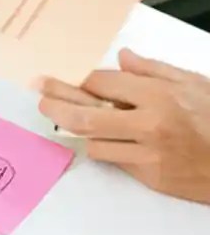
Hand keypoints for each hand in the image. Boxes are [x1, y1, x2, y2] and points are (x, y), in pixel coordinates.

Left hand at [39, 48, 209, 202]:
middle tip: (40, 96)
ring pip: (94, 142)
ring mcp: (147, 155)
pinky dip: (106, 146)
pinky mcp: (149, 177)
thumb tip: (123, 58)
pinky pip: (114, 159)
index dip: (80, 80)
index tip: (61, 77)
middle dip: (56, 104)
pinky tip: (101, 136)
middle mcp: (149, 126)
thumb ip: (155, 70)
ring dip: (81, 129)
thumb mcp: (194, 83)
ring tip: (65, 115)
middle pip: (84, 117)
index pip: (102, 85)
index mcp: (159, 97)